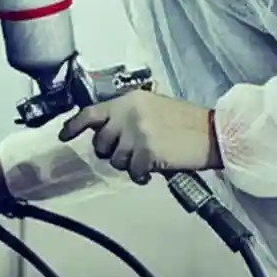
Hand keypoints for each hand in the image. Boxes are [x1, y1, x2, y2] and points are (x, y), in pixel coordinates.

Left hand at [59, 91, 217, 184]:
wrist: (213, 133)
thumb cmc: (186, 122)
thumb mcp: (153, 107)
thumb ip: (128, 116)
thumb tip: (107, 131)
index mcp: (129, 101)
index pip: (92, 113)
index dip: (74, 126)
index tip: (63, 135)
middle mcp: (129, 115)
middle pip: (101, 142)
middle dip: (110, 151)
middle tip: (128, 153)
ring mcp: (137, 133)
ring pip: (116, 160)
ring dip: (128, 164)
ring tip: (145, 160)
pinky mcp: (147, 152)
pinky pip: (132, 171)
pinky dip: (140, 175)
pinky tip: (151, 171)